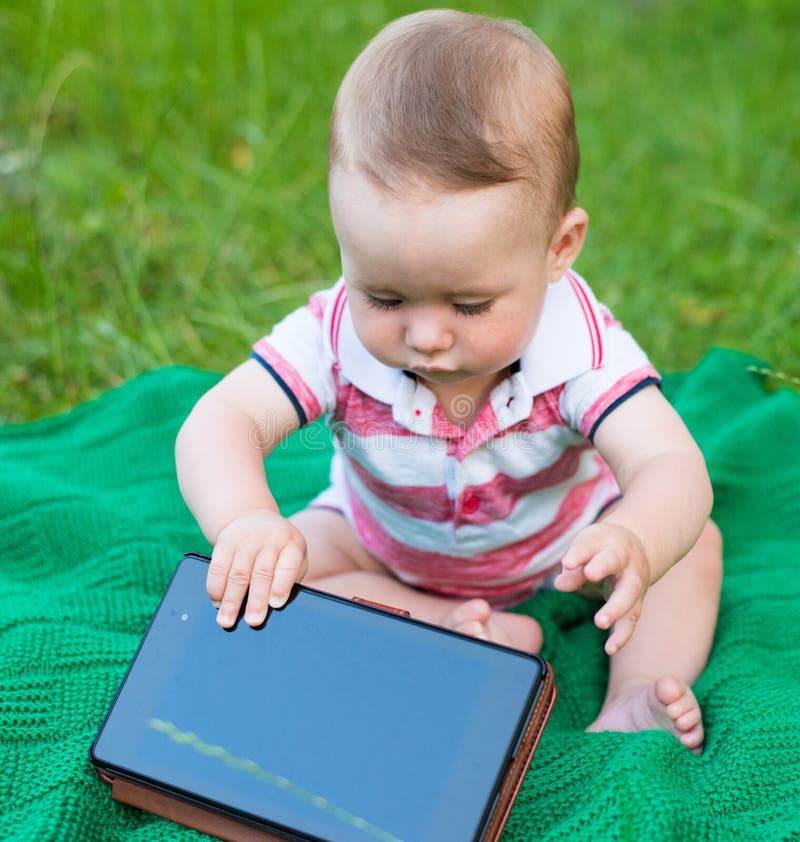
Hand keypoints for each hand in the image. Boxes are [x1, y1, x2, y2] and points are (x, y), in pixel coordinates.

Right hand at [207, 509, 307, 628]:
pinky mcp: (225, 541)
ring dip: (231, 600)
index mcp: (291, 544)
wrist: (256, 518)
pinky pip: (217, 567)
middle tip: (253, 622)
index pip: (287, 566)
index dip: (281, 585)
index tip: (275, 604)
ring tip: (227, 620)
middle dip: (256, 600)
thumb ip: (289, 580)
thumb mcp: (293, 558)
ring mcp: (246, 538)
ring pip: (237, 573)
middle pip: (262, 573)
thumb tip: (275, 609)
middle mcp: (270, 538)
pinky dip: (215, 587)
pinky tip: (216, 602)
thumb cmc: (279, 550)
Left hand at [554, 522, 649, 654]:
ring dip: (615, 608)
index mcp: (605, 542)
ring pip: (628, 593)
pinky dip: (622, 635)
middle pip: (614, 561)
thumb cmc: (600, 550)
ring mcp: (634, 580)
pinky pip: (631, 619)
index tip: (567, 562)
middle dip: (602, 567)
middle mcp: (623, 558)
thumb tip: (559, 585)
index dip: (579, 553)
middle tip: (590, 575)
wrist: (635, 548)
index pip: (590, 545)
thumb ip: (573, 569)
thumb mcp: (585, 552)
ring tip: (600, 622)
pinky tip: (610, 648)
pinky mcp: (637, 602)